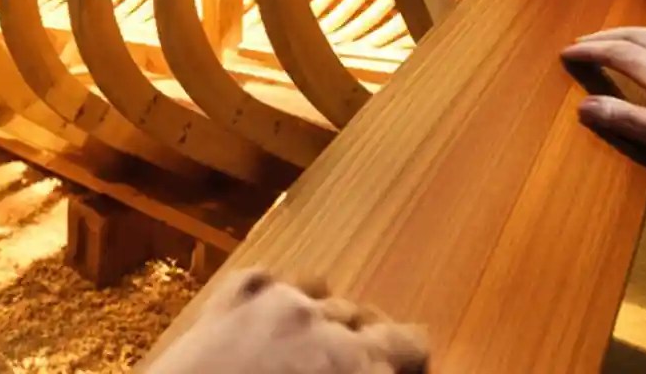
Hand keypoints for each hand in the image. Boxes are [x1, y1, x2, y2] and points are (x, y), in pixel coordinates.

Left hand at [147, 270, 426, 373]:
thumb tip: (376, 371)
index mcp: (361, 366)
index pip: (413, 344)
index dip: (411, 366)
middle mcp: (328, 325)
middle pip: (371, 321)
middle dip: (368, 348)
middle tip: (350, 373)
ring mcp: (277, 302)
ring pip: (325, 297)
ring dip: (324, 323)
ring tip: (307, 354)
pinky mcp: (232, 296)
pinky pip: (270, 281)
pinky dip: (274, 300)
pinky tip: (266, 326)